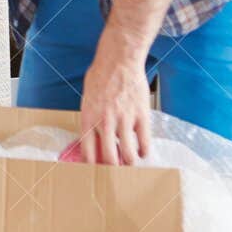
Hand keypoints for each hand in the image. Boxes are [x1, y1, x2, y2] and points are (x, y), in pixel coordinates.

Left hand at [77, 48, 152, 165]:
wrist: (119, 60)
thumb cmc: (101, 76)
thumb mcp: (87, 99)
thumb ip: (90, 119)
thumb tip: (93, 140)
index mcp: (89, 118)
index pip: (87, 152)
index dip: (91, 166)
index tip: (95, 170)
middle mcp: (105, 122)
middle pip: (109, 159)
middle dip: (112, 169)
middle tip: (115, 169)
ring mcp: (124, 120)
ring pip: (129, 155)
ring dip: (129, 162)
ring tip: (129, 161)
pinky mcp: (141, 116)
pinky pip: (144, 143)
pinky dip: (144, 151)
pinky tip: (142, 150)